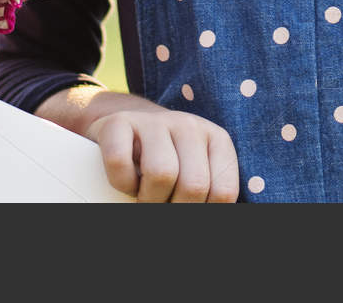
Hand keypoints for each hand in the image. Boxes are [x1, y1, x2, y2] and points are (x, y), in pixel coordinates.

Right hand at [84, 107, 238, 202]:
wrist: (128, 129)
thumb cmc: (167, 162)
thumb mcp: (195, 174)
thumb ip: (204, 194)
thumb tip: (208, 222)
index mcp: (218, 141)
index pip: (223, 192)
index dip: (202, 213)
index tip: (183, 211)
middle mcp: (190, 126)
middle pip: (194, 185)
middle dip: (173, 210)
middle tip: (160, 208)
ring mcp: (154, 121)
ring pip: (161, 173)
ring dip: (147, 199)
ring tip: (143, 198)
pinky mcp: (119, 121)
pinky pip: (120, 162)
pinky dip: (121, 183)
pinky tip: (126, 180)